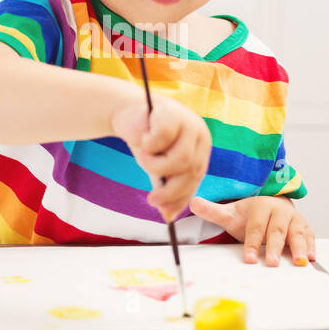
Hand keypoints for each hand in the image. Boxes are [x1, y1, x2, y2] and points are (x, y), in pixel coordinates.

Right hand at [110, 92, 211, 222]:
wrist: (128, 112)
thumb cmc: (146, 141)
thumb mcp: (158, 167)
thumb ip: (165, 188)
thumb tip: (168, 217)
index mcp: (200, 148)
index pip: (196, 177)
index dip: (182, 197)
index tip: (165, 212)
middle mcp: (199, 134)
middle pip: (191, 171)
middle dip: (170, 191)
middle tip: (151, 200)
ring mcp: (188, 122)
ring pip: (181, 159)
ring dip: (156, 166)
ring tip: (142, 158)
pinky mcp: (171, 113)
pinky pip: (162, 139)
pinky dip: (149, 145)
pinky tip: (143, 139)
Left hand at [189, 195, 316, 266]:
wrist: (272, 204)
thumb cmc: (250, 214)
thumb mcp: (231, 213)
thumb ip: (212, 210)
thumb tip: (192, 201)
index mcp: (261, 206)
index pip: (256, 226)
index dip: (252, 242)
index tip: (248, 258)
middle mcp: (280, 211)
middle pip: (277, 230)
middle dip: (275, 247)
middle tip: (271, 262)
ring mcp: (294, 219)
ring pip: (297, 233)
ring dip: (299, 247)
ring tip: (299, 261)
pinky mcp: (305, 228)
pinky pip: (310, 236)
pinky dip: (311, 246)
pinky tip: (311, 258)